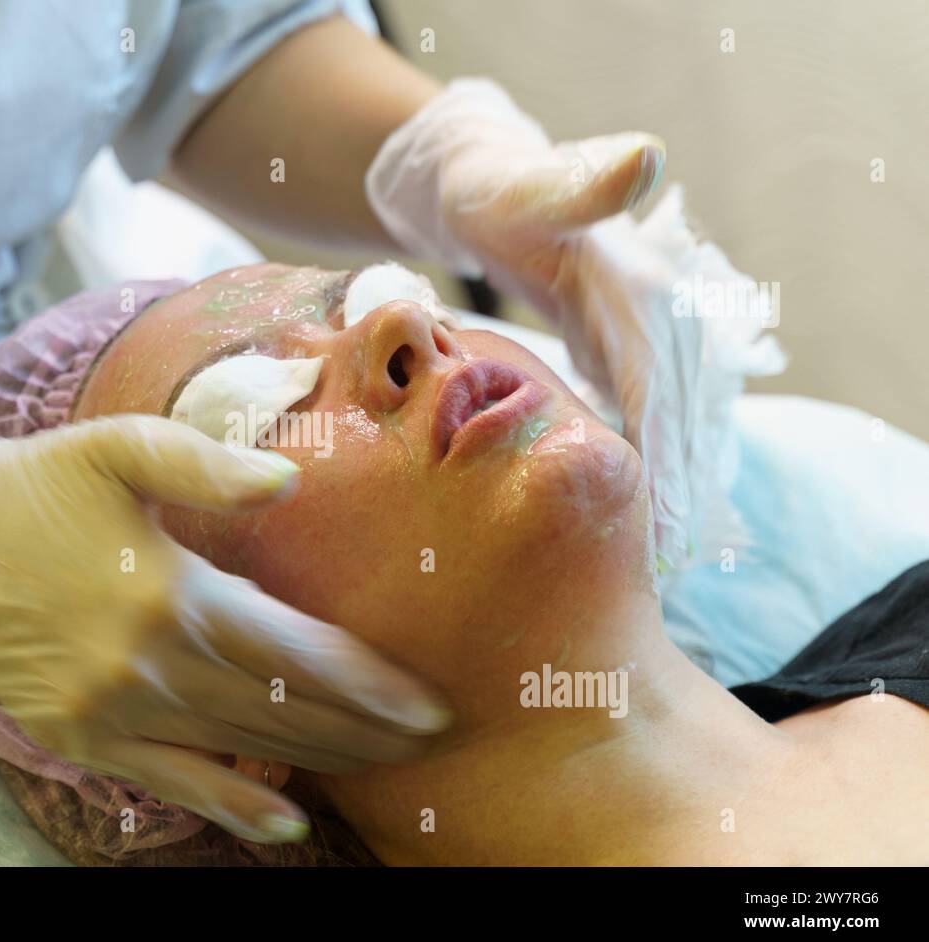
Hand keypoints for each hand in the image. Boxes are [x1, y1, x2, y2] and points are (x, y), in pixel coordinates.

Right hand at [0, 396, 448, 842]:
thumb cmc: (36, 485)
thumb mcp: (121, 448)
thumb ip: (208, 466)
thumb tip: (288, 482)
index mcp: (172, 592)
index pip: (298, 652)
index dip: (370, 680)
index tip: (430, 702)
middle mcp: (149, 665)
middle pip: (285, 710)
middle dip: (366, 727)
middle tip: (431, 740)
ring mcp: (112, 712)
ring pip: (242, 748)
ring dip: (321, 760)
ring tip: (386, 765)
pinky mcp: (79, 737)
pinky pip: (172, 781)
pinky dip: (232, 803)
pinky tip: (286, 820)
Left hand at [367, 79, 781, 572]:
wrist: (488, 179)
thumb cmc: (501, 191)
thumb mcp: (532, 188)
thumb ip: (585, 183)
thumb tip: (648, 156)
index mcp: (642, 289)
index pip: (665, 384)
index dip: (671, 451)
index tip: (671, 518)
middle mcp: (657, 311)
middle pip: (680, 411)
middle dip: (682, 483)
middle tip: (671, 555)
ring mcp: (643, 329)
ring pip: (672, 415)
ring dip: (675, 476)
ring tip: (666, 546)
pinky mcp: (620, 342)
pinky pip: (646, 408)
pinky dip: (651, 452)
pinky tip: (644, 498)